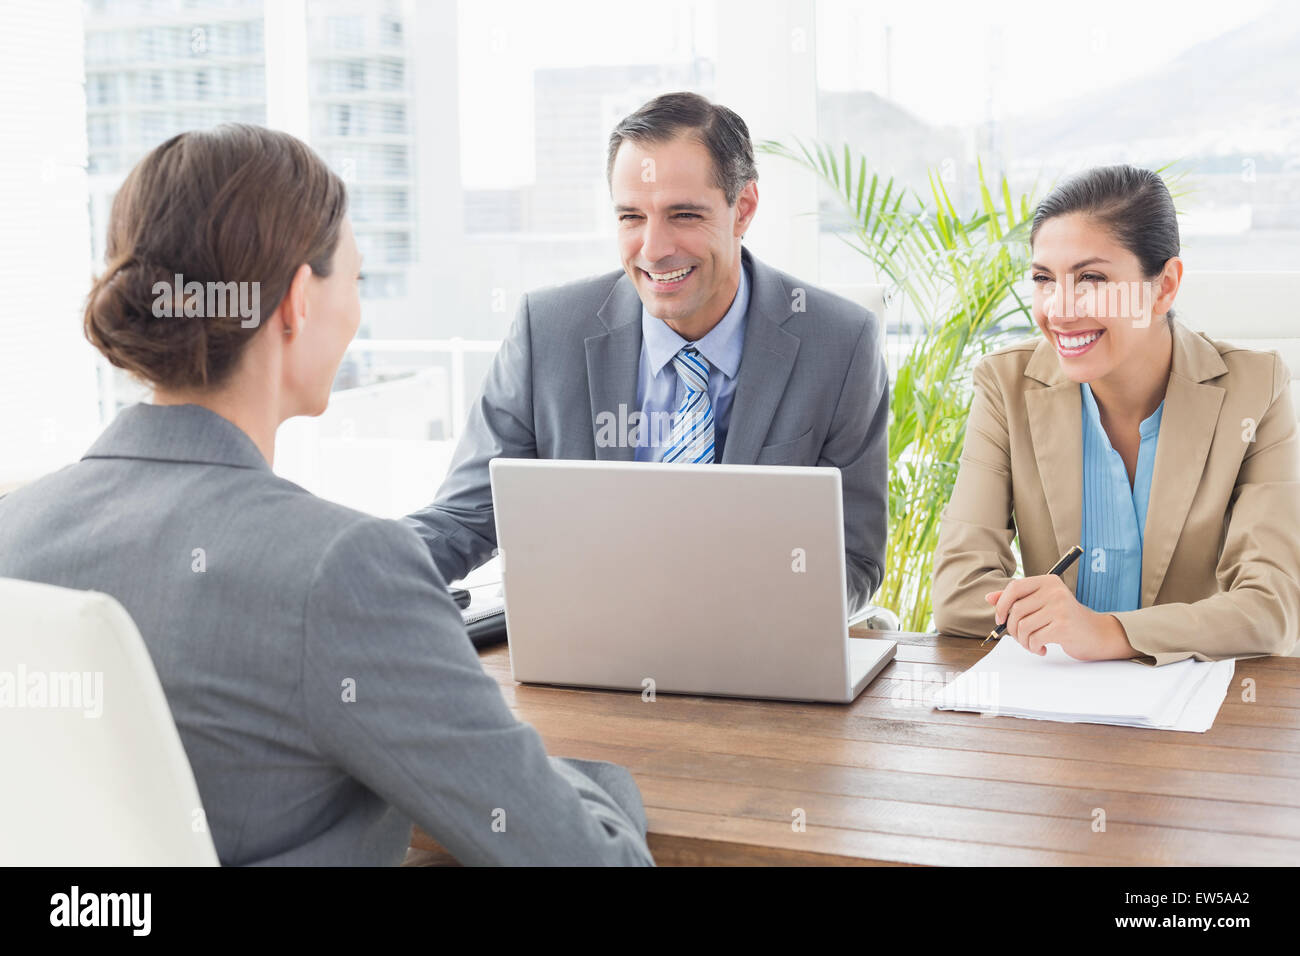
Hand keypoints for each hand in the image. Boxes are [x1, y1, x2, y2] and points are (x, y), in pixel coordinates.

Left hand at [984, 575, 1134, 660]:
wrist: (1098, 634)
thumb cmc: (1066, 619)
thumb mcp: (1043, 604)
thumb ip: (1017, 600)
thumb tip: (989, 598)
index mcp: (1048, 581)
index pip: (1014, 587)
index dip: (1002, 605)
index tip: (1000, 619)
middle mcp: (1054, 591)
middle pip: (1016, 610)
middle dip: (1012, 629)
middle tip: (1021, 638)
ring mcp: (1060, 608)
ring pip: (1023, 626)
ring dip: (1023, 641)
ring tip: (1033, 644)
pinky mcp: (1063, 626)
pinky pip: (1034, 638)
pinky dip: (1033, 647)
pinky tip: (1042, 648)